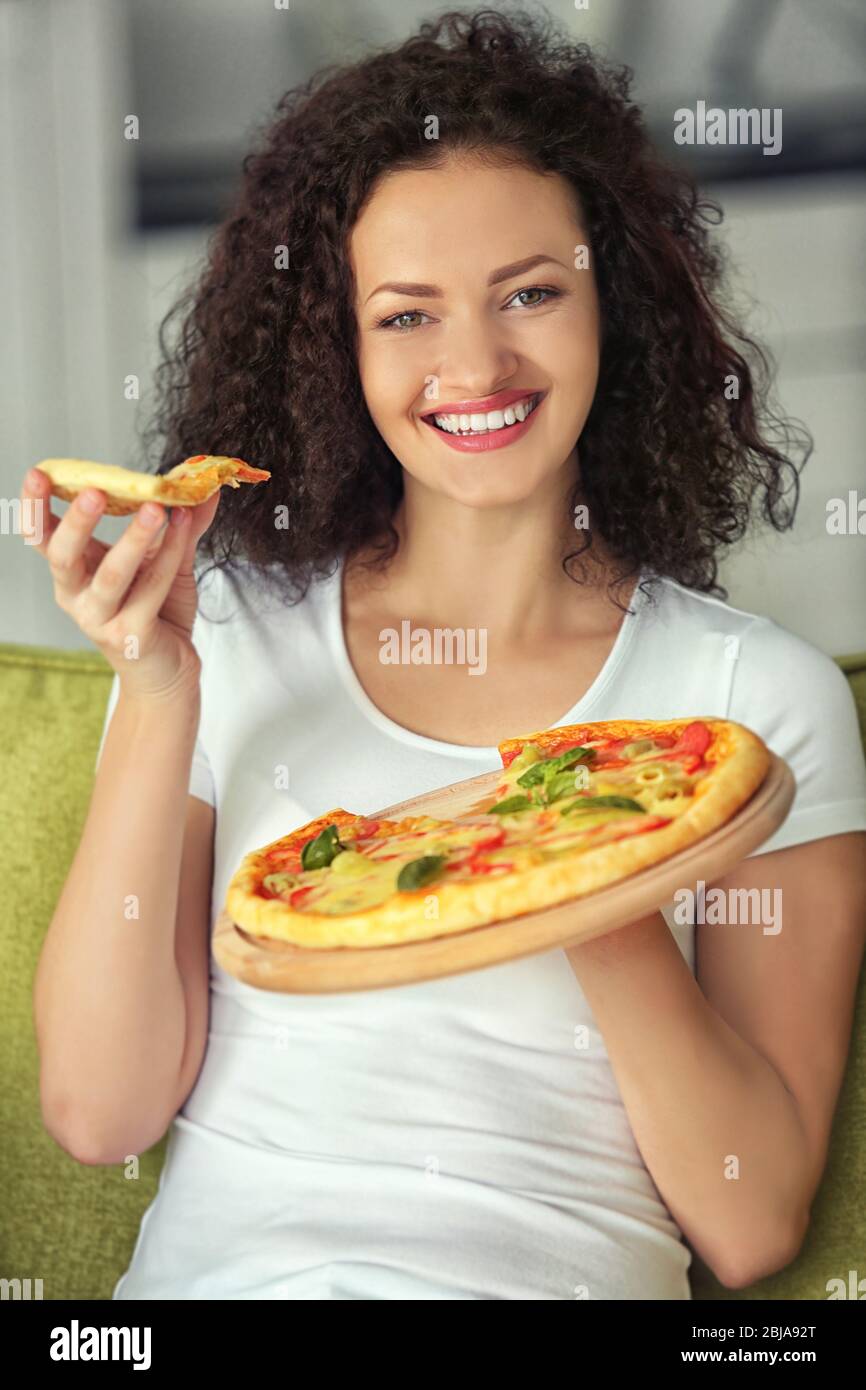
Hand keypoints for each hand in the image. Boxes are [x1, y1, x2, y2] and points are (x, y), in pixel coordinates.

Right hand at [21, 467, 220, 702]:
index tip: (39, 472)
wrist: (171, 668)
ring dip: (133, 538)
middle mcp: (77, 596)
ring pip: (111, 575)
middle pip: (62, 556)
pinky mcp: (131, 635)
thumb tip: (203, 482)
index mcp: (73, 572)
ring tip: (155, 508)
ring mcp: (101, 619)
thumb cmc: (158, 611)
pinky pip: (151, 590)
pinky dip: (168, 555)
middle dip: (75, 522)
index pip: (42, 536)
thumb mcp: (165, 559)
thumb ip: (180, 523)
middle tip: (94, 491)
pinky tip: (184, 527)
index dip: (35, 506)